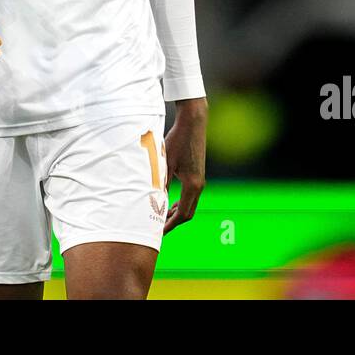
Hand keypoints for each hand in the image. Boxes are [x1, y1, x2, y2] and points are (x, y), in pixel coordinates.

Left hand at [163, 96, 206, 233]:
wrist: (193, 123)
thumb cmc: (177, 140)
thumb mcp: (165, 163)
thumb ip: (161, 183)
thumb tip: (153, 202)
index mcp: (192, 185)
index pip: (182, 214)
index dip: (169, 225)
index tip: (158, 232)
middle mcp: (199, 185)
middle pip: (188, 213)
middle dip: (173, 222)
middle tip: (158, 229)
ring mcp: (200, 180)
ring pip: (190, 205)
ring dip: (176, 213)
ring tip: (161, 218)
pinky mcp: (198, 174)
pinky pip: (191, 196)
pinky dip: (180, 203)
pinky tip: (170, 202)